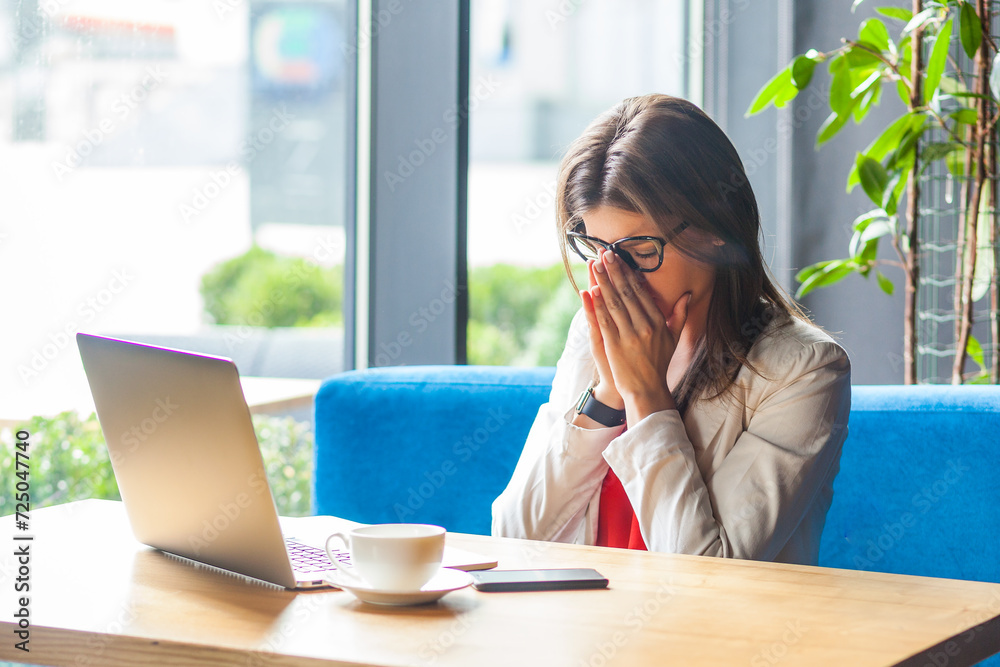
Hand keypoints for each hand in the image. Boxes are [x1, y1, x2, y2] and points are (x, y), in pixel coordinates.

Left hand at [587, 249, 690, 423]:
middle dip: (615, 270)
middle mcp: (645, 326)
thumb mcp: (673, 339)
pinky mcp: (615, 345)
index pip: (641, 292)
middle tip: (606, 252)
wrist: (646, 390)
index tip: (621, 258)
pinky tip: (591, 289)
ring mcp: (629, 335)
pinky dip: (598, 304)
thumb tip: (687, 295)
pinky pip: (605, 320)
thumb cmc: (658, 364)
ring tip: (597, 264)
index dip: (629, 274)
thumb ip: (680, 315)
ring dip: (604, 281)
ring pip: (614, 302)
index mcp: (658, 322)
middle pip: (627, 292)